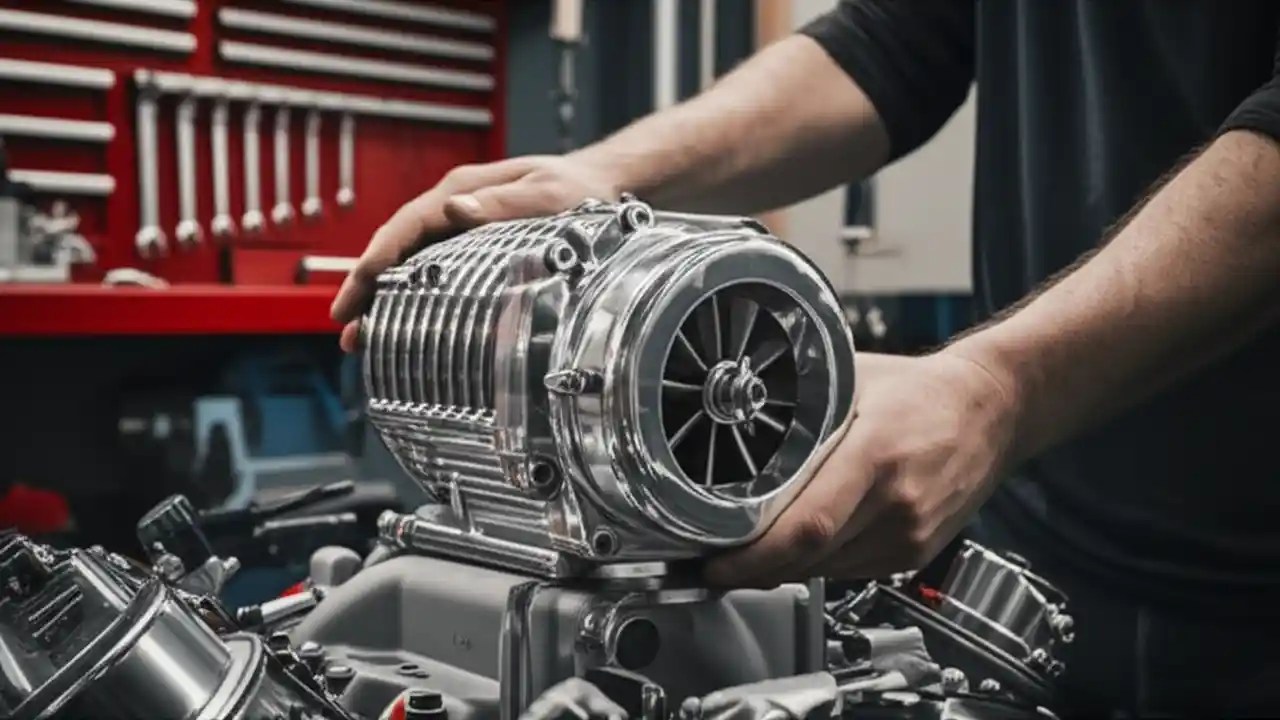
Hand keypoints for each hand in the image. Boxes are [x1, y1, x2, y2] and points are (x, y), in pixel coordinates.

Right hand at [329, 154, 620, 351]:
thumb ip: (502, 204)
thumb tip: (454, 209)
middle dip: (366, 286)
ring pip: (409, 260)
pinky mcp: (471, 240)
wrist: (601, 183)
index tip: (357, 290)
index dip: (377, 259)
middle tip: (345, 325)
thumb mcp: (545, 195)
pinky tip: (398, 320)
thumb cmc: (577, 189)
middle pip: (397, 246)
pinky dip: (408, 293)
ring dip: (382, 296)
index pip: (406, 226)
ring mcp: (460, 223)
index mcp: (463, 189)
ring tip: (360, 338)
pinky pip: (430, 267)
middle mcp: (454, 205)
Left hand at [704, 350, 1019, 585]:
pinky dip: (816, 564)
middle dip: (754, 568)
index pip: (806, 527)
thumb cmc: (923, 390)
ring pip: (826, 572)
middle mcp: (897, 504)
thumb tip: (736, 411)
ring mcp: (910, 535)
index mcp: (876, 455)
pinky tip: (796, 548)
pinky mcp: (915, 552)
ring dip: (782, 570)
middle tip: (716, 561)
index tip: (716, 561)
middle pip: (809, 559)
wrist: (992, 407)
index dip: (753, 557)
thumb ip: (799, 407)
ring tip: (747, 555)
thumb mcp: (852, 381)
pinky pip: (850, 571)